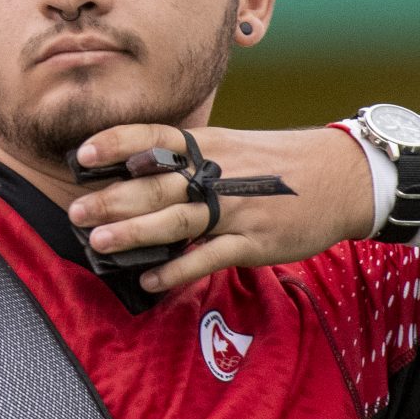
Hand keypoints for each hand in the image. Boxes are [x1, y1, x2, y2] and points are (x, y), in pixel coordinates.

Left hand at [67, 123, 374, 293]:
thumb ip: (188, 160)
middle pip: (156, 185)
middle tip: (76, 213)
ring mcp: (236, 209)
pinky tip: (150, 280)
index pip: (154, 138)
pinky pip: (208, 256)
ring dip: (134, 233)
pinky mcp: (254, 241)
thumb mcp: (232, 147)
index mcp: (209, 146)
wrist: (342, 178)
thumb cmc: (277, 165)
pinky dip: (177, 270)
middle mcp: (218, 174)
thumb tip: (135, 172)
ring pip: (176, 220)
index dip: (116, 144)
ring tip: (99, 243)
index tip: (82, 154)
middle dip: (112, 199)